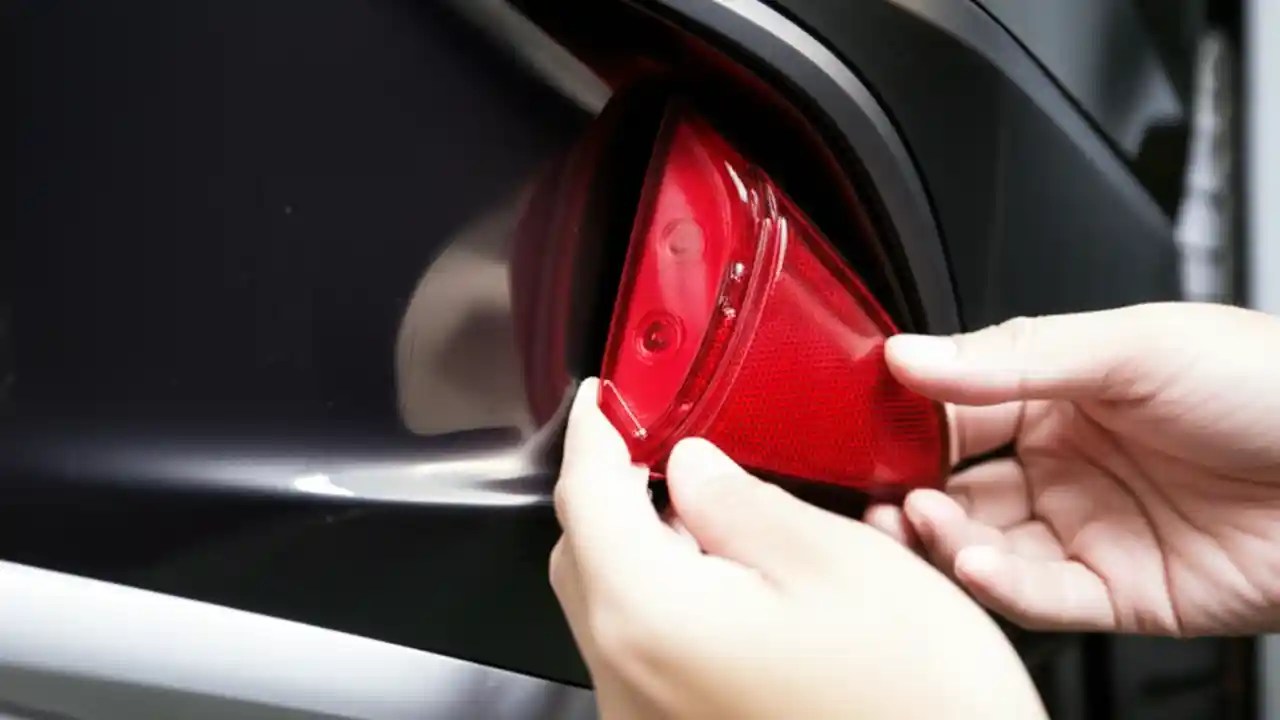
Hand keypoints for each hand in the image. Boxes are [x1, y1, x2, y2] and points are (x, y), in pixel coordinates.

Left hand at [550, 380, 1044, 719]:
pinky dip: (671, 601)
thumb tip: (692, 467)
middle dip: (619, 489)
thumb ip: (745, 505)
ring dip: (647, 547)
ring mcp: (646, 719)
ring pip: (614, 604)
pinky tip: (736, 586)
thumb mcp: (842, 567)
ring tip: (720, 515)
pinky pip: (647, 652)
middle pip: (586, 553)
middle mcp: (631, 679)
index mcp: (656, 618)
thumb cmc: (919, 709)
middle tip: (669, 444)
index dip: (593, 434)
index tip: (603, 400)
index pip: (585, 499)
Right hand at [866, 302, 1279, 635]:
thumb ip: (1011, 359)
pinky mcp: (1118, 594)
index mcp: (1061, 394)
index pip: (956, 410)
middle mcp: (1067, 464)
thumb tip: (909, 355)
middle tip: (872, 489)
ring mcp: (1090, 530)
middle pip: (957, 486)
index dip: (907, 420)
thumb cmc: (1268, 385)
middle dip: (907, 491)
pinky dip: (998, 585)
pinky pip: (1040, 596)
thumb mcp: (1130, 348)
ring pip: (984, 546)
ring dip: (941, 540)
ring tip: (916, 520)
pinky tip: (975, 560)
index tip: (860, 423)